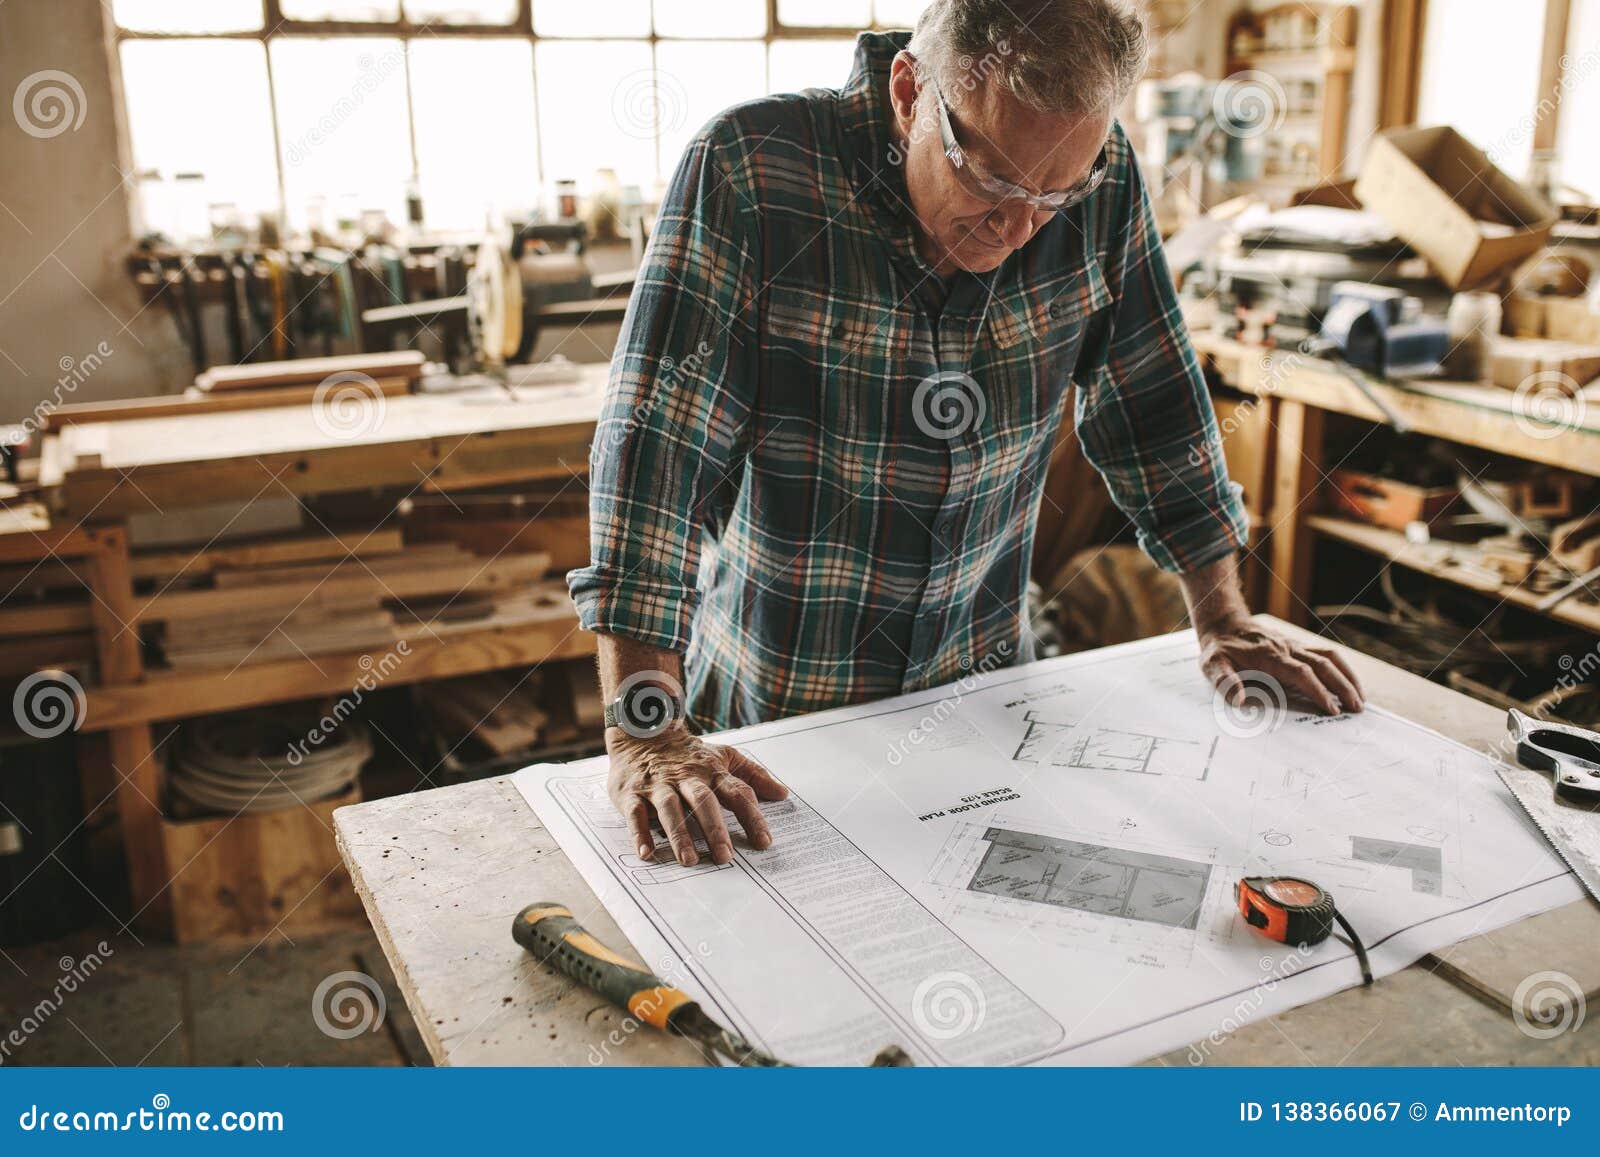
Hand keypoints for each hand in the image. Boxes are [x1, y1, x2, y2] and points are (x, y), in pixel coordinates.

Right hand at [606, 722, 788, 865]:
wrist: (644, 732)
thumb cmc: (689, 753)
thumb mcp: (724, 756)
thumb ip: (753, 775)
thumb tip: (782, 793)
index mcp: (712, 771)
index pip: (737, 793)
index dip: (752, 817)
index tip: (764, 841)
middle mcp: (686, 778)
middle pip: (703, 801)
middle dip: (714, 829)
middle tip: (725, 856)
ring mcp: (659, 786)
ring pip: (670, 809)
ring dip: (679, 835)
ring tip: (689, 860)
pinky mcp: (632, 793)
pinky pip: (636, 814)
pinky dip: (639, 833)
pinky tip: (647, 853)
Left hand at [1197, 620, 1363, 715]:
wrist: (1224, 624)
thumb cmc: (1219, 649)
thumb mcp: (1212, 665)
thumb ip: (1224, 681)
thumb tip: (1239, 700)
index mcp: (1269, 656)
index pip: (1300, 673)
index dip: (1317, 691)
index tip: (1331, 709)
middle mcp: (1287, 649)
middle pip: (1323, 665)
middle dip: (1342, 687)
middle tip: (1357, 709)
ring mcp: (1295, 646)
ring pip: (1329, 657)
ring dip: (1347, 677)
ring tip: (1360, 699)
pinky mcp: (1298, 646)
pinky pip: (1326, 654)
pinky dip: (1342, 668)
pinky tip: (1350, 682)